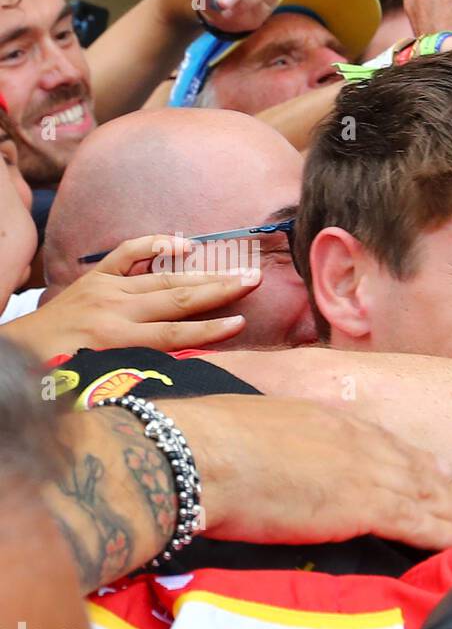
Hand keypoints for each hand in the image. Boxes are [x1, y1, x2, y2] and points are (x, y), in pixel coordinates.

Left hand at [0, 236, 256, 360]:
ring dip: (203, 274)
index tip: (241, 323)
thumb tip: (175, 372)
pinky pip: (128, 254)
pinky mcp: (97, 277)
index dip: (210, 330)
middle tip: (252, 280)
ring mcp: (107, 289)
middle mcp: (115, 310)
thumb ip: (136, 374)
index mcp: (116, 340)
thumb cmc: (61, 374)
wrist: (20, 351)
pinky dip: (156, 245)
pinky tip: (184, 245)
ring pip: (163, 278)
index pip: (175, 334)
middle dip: (219, 290)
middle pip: (177, 299)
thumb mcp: (99, 384)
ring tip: (236, 269)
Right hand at [162, 395, 451, 550]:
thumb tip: (274, 459)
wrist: (199, 454)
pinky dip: (442, 532)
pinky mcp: (361, 506)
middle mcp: (357, 442)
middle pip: (417, 469)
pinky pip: (414, 521)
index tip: (443, 470)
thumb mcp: (256, 427)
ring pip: (426, 495)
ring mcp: (363, 473)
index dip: (418, 461)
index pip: (387, 444)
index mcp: (331, 421)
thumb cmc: (208, 442)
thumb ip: (282, 443)